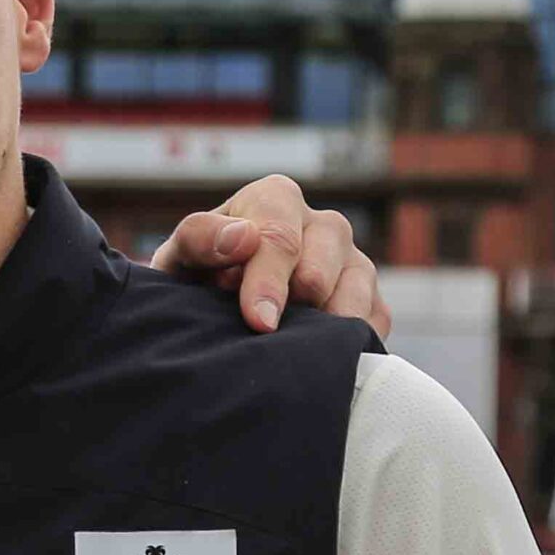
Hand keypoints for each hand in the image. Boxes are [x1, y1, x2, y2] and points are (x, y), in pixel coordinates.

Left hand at [150, 175, 390, 337]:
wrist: (209, 308)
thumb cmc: (196, 275)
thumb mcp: (181, 255)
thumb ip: (199, 238)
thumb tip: (243, 237)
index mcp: (276, 199)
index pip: (279, 237)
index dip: (268, 280)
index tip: (258, 320)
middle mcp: (322, 224)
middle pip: (321, 267)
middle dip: (294, 304)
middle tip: (267, 333)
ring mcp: (351, 261)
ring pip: (355, 291)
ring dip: (324, 325)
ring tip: (291, 346)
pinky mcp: (369, 299)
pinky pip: (374, 320)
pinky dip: (350, 341)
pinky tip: (319, 355)